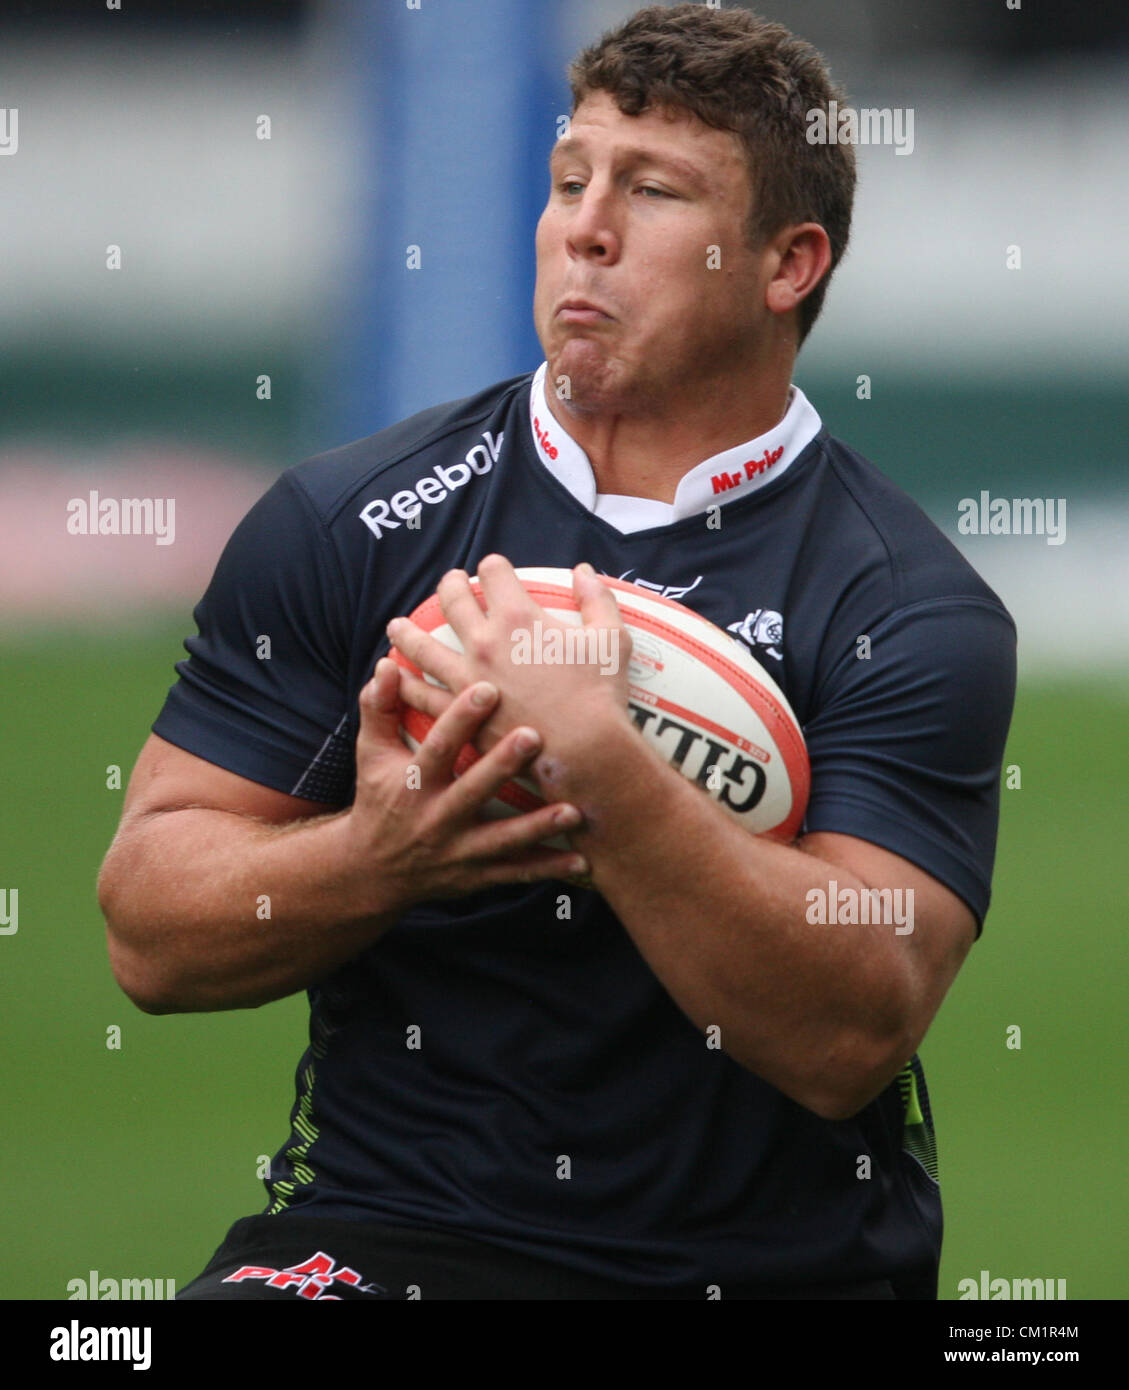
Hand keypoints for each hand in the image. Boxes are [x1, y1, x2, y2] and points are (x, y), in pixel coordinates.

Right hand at [341, 658, 589, 915]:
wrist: (374, 873)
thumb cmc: (380, 800)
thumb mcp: (371, 754)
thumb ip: (379, 707)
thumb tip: (387, 663)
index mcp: (413, 784)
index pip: (437, 747)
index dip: (460, 717)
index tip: (488, 686)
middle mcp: (435, 819)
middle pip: (472, 791)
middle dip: (502, 765)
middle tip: (535, 736)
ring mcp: (458, 851)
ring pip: (501, 840)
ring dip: (538, 826)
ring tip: (573, 810)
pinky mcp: (476, 876)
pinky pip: (516, 872)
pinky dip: (548, 868)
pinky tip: (582, 859)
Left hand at [387, 556, 633, 769]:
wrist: (584, 751)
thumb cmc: (600, 695)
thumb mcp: (611, 638)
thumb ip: (597, 599)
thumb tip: (584, 571)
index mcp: (518, 617)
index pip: (494, 573)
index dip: (494, 567)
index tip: (494, 569)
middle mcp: (484, 641)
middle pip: (453, 599)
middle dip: (450, 585)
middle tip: (450, 583)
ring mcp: (466, 678)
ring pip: (422, 645)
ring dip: (407, 631)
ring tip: (396, 626)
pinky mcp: (459, 713)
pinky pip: (421, 694)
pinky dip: (405, 684)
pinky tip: (396, 679)